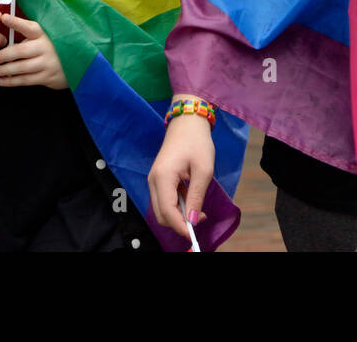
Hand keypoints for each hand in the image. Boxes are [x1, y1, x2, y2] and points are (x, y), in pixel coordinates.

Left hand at [0, 15, 67, 88]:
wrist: (77, 63)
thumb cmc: (53, 48)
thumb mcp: (44, 36)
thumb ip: (27, 33)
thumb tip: (4, 25)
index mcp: (44, 34)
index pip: (29, 26)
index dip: (16, 22)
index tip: (3, 17)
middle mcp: (46, 47)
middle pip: (20, 51)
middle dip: (2, 56)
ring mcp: (48, 63)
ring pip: (21, 68)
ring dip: (4, 70)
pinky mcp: (49, 77)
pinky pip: (26, 80)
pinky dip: (12, 81)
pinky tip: (3, 81)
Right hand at [147, 97, 213, 237]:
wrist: (187, 122)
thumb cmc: (197, 142)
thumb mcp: (203, 170)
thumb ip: (197, 197)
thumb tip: (194, 221)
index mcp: (162, 178)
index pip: (167, 212)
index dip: (180, 226)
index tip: (195, 233)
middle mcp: (153, 181)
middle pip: (161, 214)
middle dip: (179, 222)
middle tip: (201, 217)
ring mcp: (153, 180)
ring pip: (161, 209)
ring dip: (178, 215)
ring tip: (199, 207)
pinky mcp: (157, 179)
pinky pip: (163, 200)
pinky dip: (176, 205)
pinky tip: (191, 197)